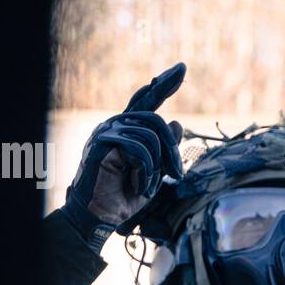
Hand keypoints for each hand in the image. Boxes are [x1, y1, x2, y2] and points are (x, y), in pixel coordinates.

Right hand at [64, 63, 186, 238]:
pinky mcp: (103, 143)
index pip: (148, 99)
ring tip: (147, 185)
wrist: (102, 215)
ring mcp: (108, 131)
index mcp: (128, 128)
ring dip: (157, 166)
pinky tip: (137, 186)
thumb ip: (165, 147)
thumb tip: (176, 122)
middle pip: (157, 121)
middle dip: (172, 150)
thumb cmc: (126, 195)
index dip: (165, 84)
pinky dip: (145, 173)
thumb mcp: (155, 170)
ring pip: (151, 136)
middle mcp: (116, 123)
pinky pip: (139, 149)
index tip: (182, 68)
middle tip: (177, 175)